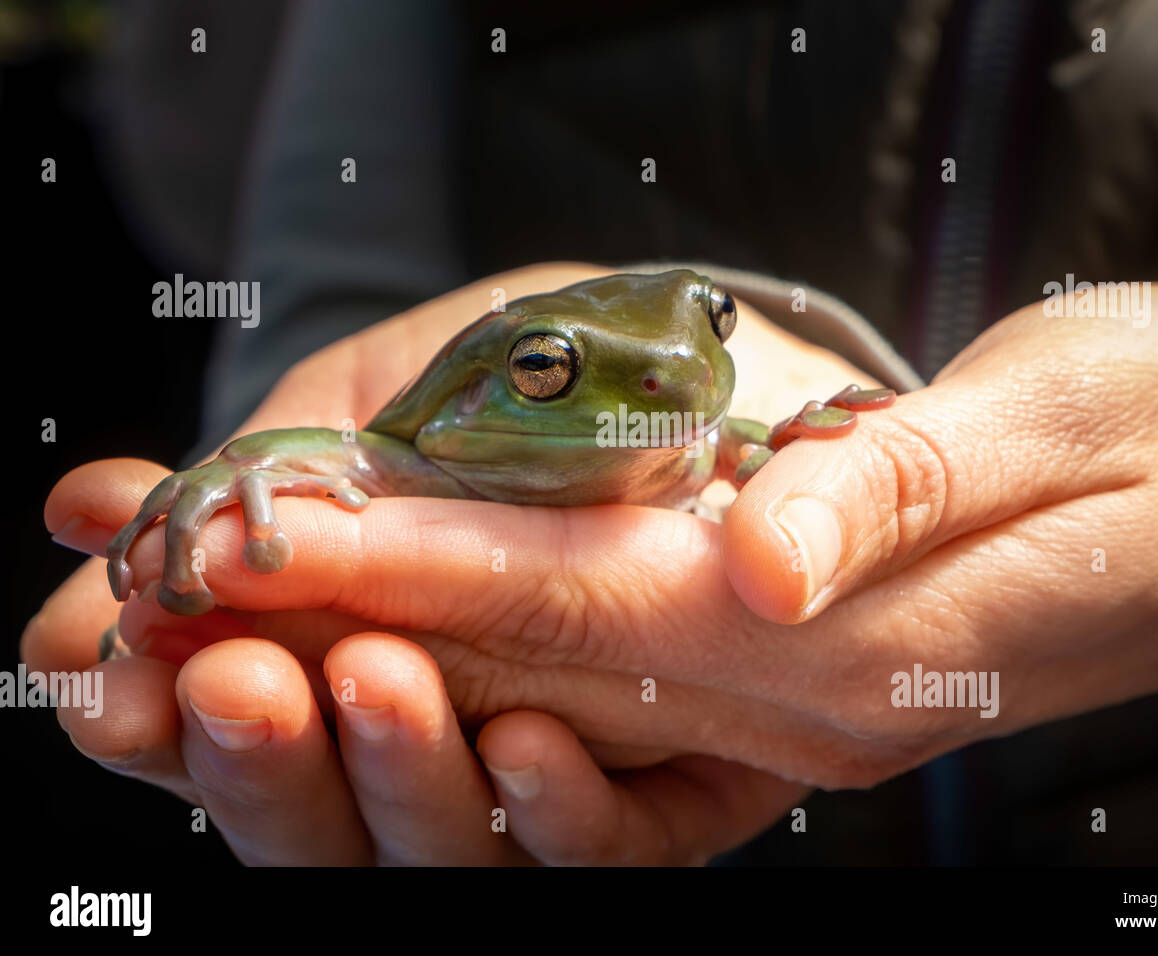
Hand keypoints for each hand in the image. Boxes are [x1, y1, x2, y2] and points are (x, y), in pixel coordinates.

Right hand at [29, 262, 861, 862]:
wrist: (698, 363)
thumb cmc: (516, 378)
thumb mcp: (363, 398)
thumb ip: (236, 482)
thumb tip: (71, 521)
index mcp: (346, 659)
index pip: (232, 737)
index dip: (165, 728)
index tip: (120, 684)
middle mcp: (439, 740)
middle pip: (324, 824)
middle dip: (268, 765)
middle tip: (244, 682)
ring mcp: (546, 774)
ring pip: (450, 851)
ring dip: (403, 778)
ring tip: (378, 678)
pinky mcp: (665, 790)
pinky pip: (607, 845)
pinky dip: (558, 810)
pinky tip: (530, 740)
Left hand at [46, 283, 1157, 801]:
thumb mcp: (1060, 423)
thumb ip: (901, 490)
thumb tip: (764, 547)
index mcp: (854, 637)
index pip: (588, 600)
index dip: (417, 563)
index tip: (264, 533)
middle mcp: (799, 695)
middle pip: (534, 654)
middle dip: (350, 611)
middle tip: (181, 566)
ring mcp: (788, 702)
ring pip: (548, 676)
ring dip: (389, 636)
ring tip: (236, 593)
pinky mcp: (789, 674)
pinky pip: (605, 674)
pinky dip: (482, 638)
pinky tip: (396, 608)